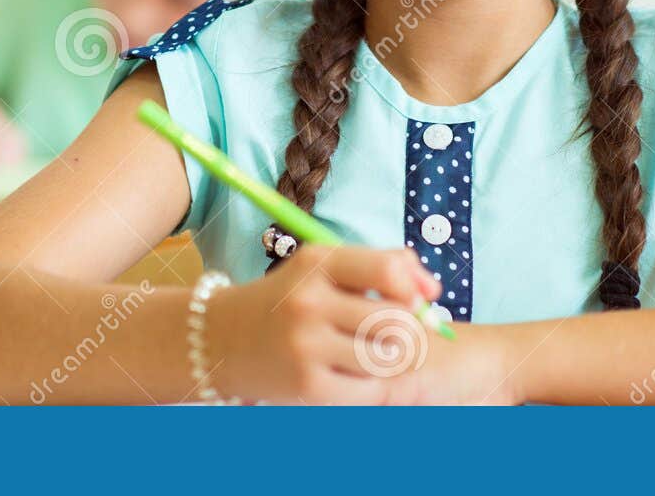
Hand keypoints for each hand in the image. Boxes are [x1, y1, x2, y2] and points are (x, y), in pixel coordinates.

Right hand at [202, 244, 452, 403]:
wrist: (222, 339)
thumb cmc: (290, 300)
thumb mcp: (325, 268)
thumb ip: (382, 266)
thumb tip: (433, 293)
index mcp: (317, 262)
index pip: (388, 270)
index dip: (414, 288)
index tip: (416, 300)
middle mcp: (309, 302)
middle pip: (397, 321)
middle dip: (411, 331)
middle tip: (399, 336)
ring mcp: (306, 347)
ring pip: (389, 359)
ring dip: (395, 361)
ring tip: (377, 356)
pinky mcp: (307, 388)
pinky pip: (371, 392)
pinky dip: (377, 388)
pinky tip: (360, 378)